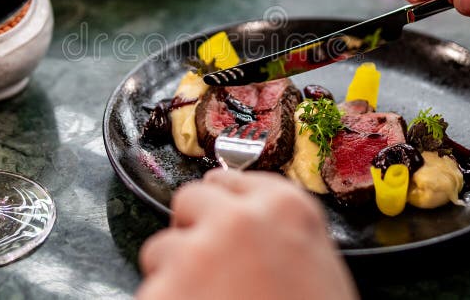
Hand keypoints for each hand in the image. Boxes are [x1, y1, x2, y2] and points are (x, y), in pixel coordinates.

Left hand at [137, 169, 358, 299]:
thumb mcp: (319, 265)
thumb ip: (282, 230)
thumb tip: (251, 219)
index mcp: (286, 208)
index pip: (230, 181)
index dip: (224, 206)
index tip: (221, 221)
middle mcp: (237, 220)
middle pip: (189, 200)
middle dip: (193, 229)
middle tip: (210, 266)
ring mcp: (195, 254)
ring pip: (162, 247)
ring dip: (176, 273)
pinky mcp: (162, 294)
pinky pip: (151, 291)